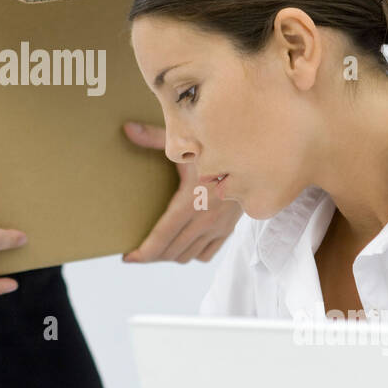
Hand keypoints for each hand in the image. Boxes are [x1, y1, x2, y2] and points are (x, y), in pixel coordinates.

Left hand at [121, 121, 242, 262]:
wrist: (260, 157)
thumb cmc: (220, 147)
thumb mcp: (186, 141)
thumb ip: (153, 137)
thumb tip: (128, 129)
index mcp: (192, 201)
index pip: (162, 237)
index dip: (143, 252)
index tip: (127, 257)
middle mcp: (206, 220)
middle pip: (171, 251)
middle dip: (150, 255)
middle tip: (136, 252)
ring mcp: (219, 227)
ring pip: (188, 256)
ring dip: (169, 256)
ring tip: (154, 250)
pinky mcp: (229, 229)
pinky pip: (206, 254)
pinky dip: (190, 254)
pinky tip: (180, 246)